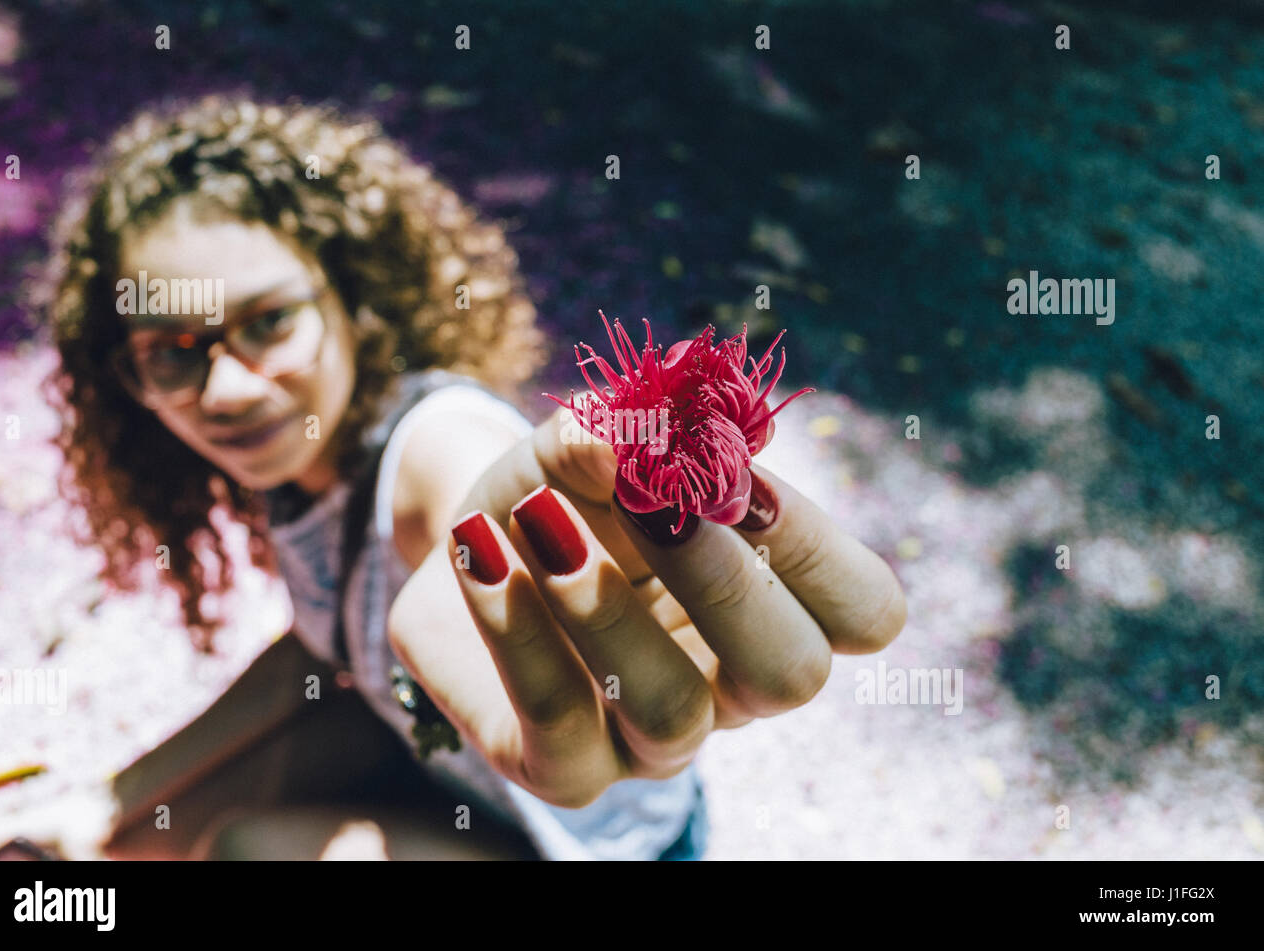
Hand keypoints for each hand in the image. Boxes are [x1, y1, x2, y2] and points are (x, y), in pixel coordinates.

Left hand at [388, 407, 905, 807]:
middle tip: (657, 503)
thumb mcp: (592, 443)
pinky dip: (515, 624)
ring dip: (607, 608)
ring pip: (672, 713)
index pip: (864, 612)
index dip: (818, 547)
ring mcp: (652, 741)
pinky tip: (479, 548)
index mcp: (776, 606)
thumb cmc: (566, 488)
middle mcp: (731, 687)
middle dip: (727, 582)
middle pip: (794, 677)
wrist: (471, 542)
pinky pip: (556, 716)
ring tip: (538, 517)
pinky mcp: (564, 767)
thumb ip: (619, 430)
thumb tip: (626, 439)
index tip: (739, 478)